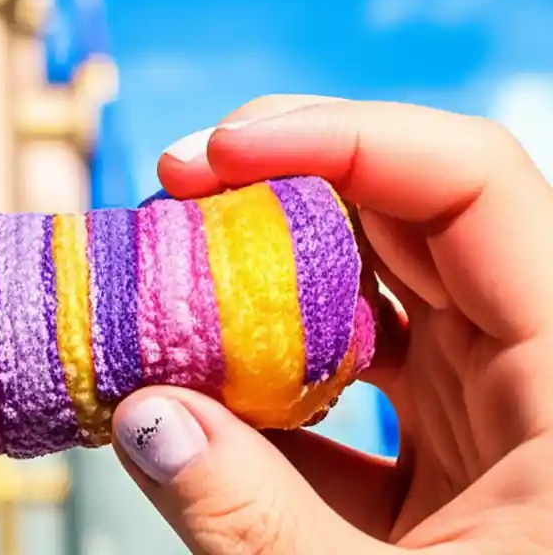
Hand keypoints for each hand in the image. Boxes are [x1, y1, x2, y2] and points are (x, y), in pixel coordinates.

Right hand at [111, 96, 552, 553]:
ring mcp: (502, 428)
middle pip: (412, 225)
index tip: (210, 152)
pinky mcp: (455, 477)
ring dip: (264, 297)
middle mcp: (547, 382)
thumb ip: (251, 518)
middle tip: (164, 200)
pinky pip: (358, 399)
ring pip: (379, 307)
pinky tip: (197, 406)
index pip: (470, 184)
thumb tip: (140, 412)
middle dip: (279, 198)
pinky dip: (274, 391)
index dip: (339, 137)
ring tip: (166, 303)